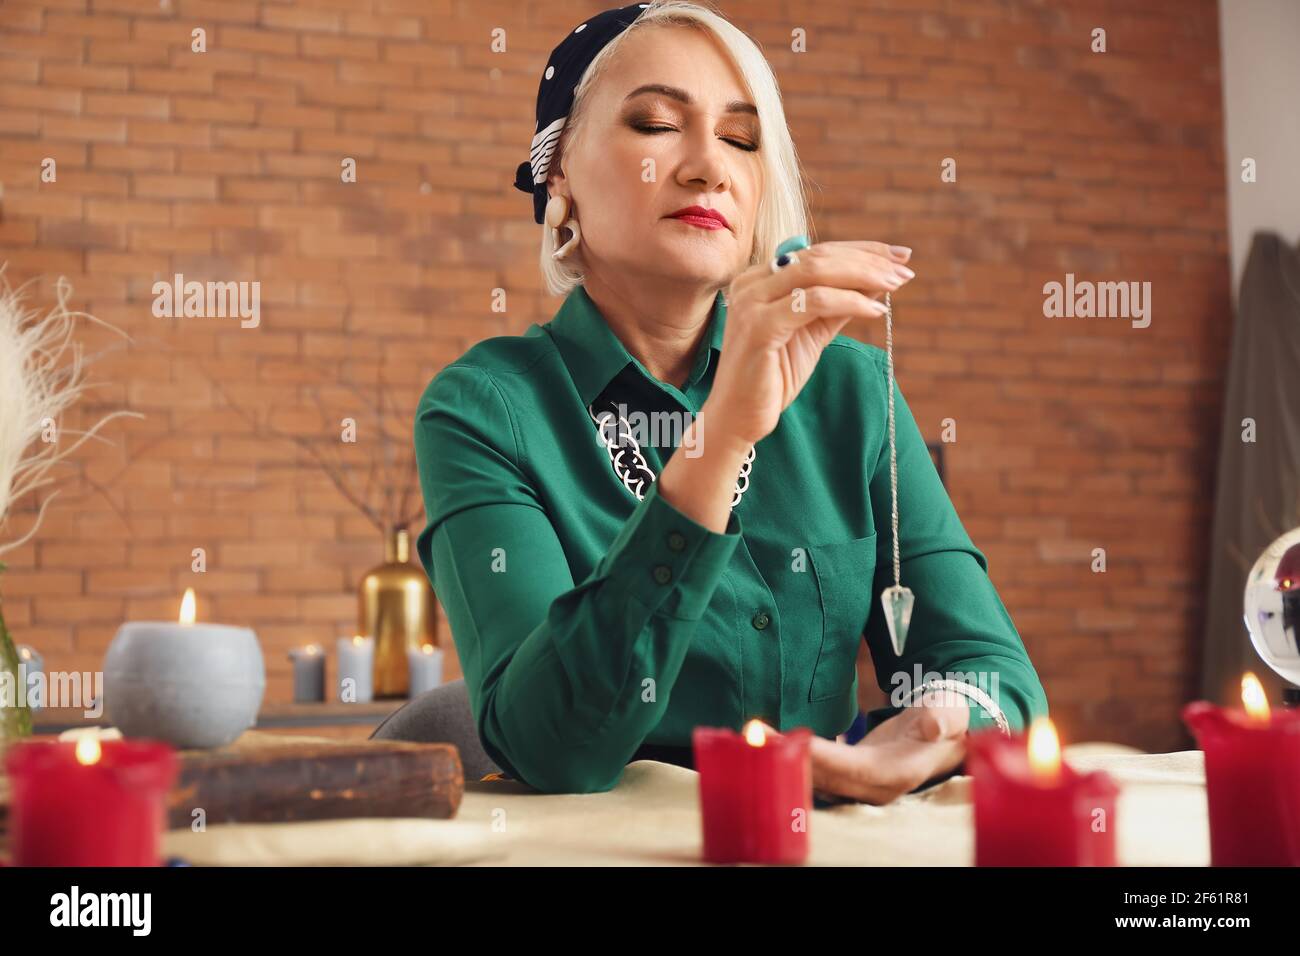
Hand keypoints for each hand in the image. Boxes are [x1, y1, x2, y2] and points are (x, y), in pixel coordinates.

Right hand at [703, 240, 914, 448]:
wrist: (739, 417)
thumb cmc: (774, 376)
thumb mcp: (812, 332)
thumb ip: (838, 304)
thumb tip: (878, 278)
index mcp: (760, 279)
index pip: (817, 252)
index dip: (861, 250)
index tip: (898, 255)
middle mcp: (752, 284)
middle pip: (819, 256)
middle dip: (867, 260)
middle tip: (904, 268)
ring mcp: (752, 303)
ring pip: (816, 272)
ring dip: (863, 275)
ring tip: (896, 284)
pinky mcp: (759, 327)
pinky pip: (813, 303)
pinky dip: (849, 302)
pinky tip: (875, 309)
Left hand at [761, 687, 971, 804]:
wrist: (946, 728)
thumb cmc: (948, 716)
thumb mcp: (951, 712)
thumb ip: (944, 718)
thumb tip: (933, 724)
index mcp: (898, 774)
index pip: (852, 770)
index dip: (822, 759)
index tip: (792, 742)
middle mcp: (875, 787)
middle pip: (826, 778)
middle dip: (791, 759)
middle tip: (755, 737)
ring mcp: (861, 785)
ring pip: (817, 778)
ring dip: (786, 760)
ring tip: (753, 738)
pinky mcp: (849, 775)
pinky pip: (816, 771)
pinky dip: (792, 758)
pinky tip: (768, 742)